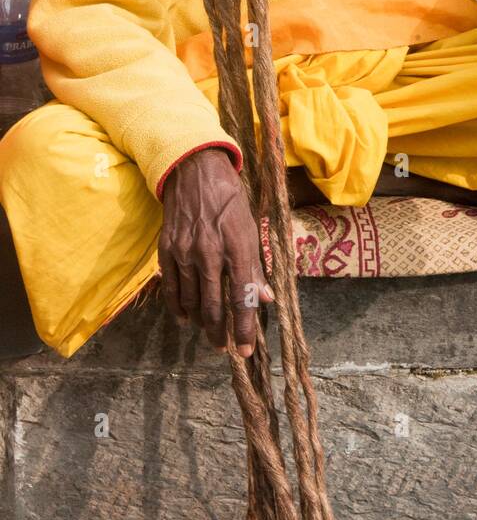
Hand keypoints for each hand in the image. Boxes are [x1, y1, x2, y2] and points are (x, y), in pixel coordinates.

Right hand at [159, 146, 272, 356]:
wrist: (195, 170)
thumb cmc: (230, 199)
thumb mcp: (250, 227)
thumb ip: (256, 265)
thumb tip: (265, 298)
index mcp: (237, 245)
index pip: (242, 296)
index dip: (244, 327)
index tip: (244, 350)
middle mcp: (210, 251)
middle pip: (214, 305)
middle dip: (220, 332)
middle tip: (224, 347)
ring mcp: (185, 251)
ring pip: (191, 301)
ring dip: (201, 321)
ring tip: (209, 332)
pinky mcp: (167, 249)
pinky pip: (171, 287)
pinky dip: (178, 307)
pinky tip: (185, 317)